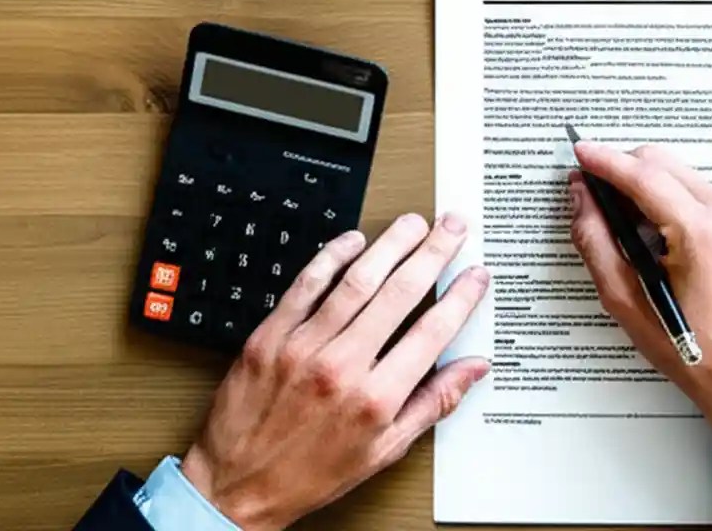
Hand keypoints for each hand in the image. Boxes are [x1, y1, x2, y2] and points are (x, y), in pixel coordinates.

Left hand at [181, 213, 489, 529]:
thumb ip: (432, 403)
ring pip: (356, 281)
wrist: (236, 486)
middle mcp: (341, 367)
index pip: (432, 333)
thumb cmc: (309, 473)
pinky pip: (305, 285)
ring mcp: (302, 347)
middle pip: (399, 294)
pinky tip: (353, 241)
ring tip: (413, 224)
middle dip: (432, 254)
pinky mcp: (268, 336)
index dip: (460, 298)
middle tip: (452, 227)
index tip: (476, 275)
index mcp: (375, 398)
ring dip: (390, 245)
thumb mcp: (384, 450)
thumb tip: (472, 370)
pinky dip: (331, 257)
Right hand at [568, 143, 711, 448]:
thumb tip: (582, 201)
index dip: (605, 161)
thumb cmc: (699, 355)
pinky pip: (705, 197)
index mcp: (703, 234)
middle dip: (625, 170)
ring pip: (685, 177)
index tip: (582, 153)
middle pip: (665, 164)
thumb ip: (596, 243)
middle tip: (595, 195)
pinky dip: (676, 204)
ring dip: (651, 189)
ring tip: (630, 232)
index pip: (644, 175)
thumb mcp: (628, 303)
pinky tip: (661, 240)